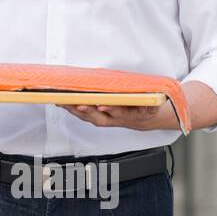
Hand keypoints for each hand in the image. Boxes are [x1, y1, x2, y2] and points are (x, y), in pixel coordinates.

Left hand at [60, 101, 179, 130]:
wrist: (144, 119)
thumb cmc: (146, 106)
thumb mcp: (153, 101)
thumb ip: (150, 99)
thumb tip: (150, 95)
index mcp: (131, 114)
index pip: (120, 113)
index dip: (111, 110)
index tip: (102, 105)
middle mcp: (116, 119)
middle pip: (100, 117)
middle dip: (88, 111)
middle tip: (78, 103)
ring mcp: (106, 120)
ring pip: (89, 117)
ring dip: (76, 110)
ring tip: (64, 101)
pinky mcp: (99, 118)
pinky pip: (84, 116)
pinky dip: (73, 109)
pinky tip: (64, 103)